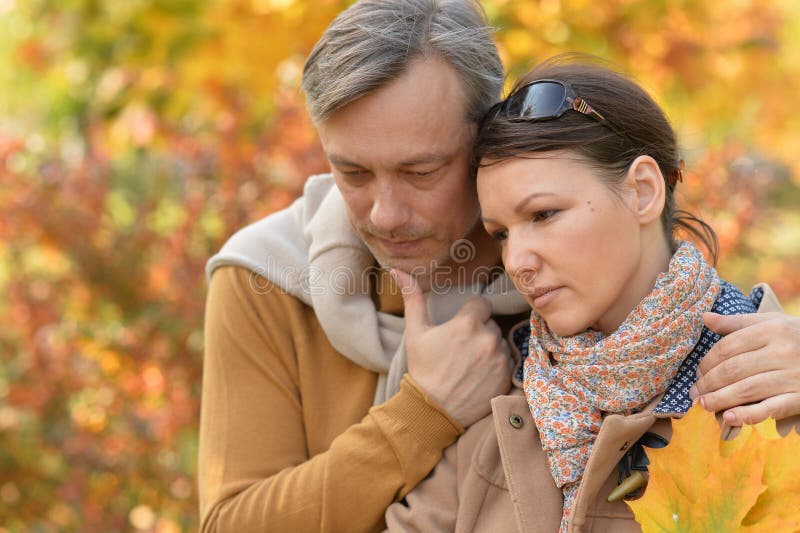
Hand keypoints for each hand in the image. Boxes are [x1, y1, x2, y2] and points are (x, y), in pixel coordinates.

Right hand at [392, 269, 511, 427]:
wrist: (433, 409)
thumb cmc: (423, 369)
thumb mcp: (415, 332)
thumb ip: (413, 298)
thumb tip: (398, 270)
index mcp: (468, 323)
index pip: (481, 304)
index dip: (470, 314)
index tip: (460, 326)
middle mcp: (488, 338)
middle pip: (490, 323)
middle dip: (479, 331)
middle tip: (461, 348)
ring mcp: (500, 359)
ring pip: (499, 342)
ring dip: (489, 348)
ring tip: (469, 363)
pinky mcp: (506, 377)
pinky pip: (506, 362)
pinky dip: (496, 366)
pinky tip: (478, 375)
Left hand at [689, 312, 799, 425]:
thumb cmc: (796, 337)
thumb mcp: (771, 323)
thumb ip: (736, 323)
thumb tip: (703, 318)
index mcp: (772, 330)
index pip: (727, 347)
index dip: (707, 362)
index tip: (697, 373)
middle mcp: (783, 352)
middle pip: (733, 369)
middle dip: (709, 383)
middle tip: (695, 393)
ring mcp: (793, 376)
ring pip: (747, 389)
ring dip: (720, 399)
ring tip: (704, 405)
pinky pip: (771, 408)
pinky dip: (748, 414)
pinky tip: (730, 417)